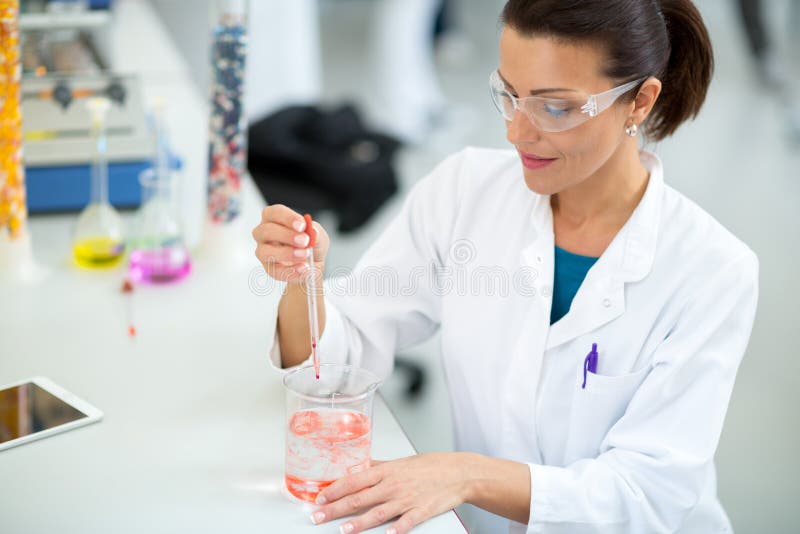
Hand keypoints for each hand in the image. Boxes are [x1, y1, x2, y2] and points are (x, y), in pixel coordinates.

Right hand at [252, 204, 329, 284]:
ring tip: (304, 254)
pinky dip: (290, 270)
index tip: (302, 225)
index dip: (287, 218)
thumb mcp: (318, 235)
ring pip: (264, 252)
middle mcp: (264, 233)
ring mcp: (263, 251)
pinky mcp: (268, 268)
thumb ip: (316, 232)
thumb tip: (312, 230)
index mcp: (274, 217)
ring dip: (286, 253)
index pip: (275, 213)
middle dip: (286, 236)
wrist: (313, 263)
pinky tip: (303, 268)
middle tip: (304, 241)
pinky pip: (274, 270)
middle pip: (266, 231)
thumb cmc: (310, 243)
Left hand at [310, 453, 472, 533]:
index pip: (354, 480)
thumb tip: (361, 466)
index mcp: (387, 471)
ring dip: (359, 523)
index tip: (319, 498)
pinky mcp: (421, 511)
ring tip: (343, 530)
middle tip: (319, 517)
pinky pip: (406, 522)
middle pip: (359, 498)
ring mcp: (407, 499)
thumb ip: (380, 466)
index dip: (334, 489)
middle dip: (336, 508)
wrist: (458, 472)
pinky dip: (397, 529)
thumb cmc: (431, 466)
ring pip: (378, 512)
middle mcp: (393, 485)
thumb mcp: (402, 462)